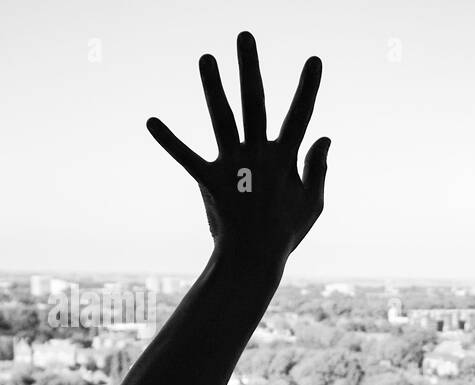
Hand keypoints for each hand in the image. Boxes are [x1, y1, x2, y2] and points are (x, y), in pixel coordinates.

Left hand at [147, 32, 330, 261]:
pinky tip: (150, 121)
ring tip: (206, 58)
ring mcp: (233, 167)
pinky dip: (169, 140)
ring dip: (213, 87)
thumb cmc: (286, 232)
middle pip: (254, 103)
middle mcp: (258, 156)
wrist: (254, 259)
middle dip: (249, 68)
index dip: (308, 87)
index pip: (300, 115)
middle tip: (244, 35)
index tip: (314, 58)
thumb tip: (324, 135)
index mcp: (285, 159)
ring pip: (222, 119)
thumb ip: (317, 168)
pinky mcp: (209, 181)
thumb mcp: (313, 202)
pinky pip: (186, 157)